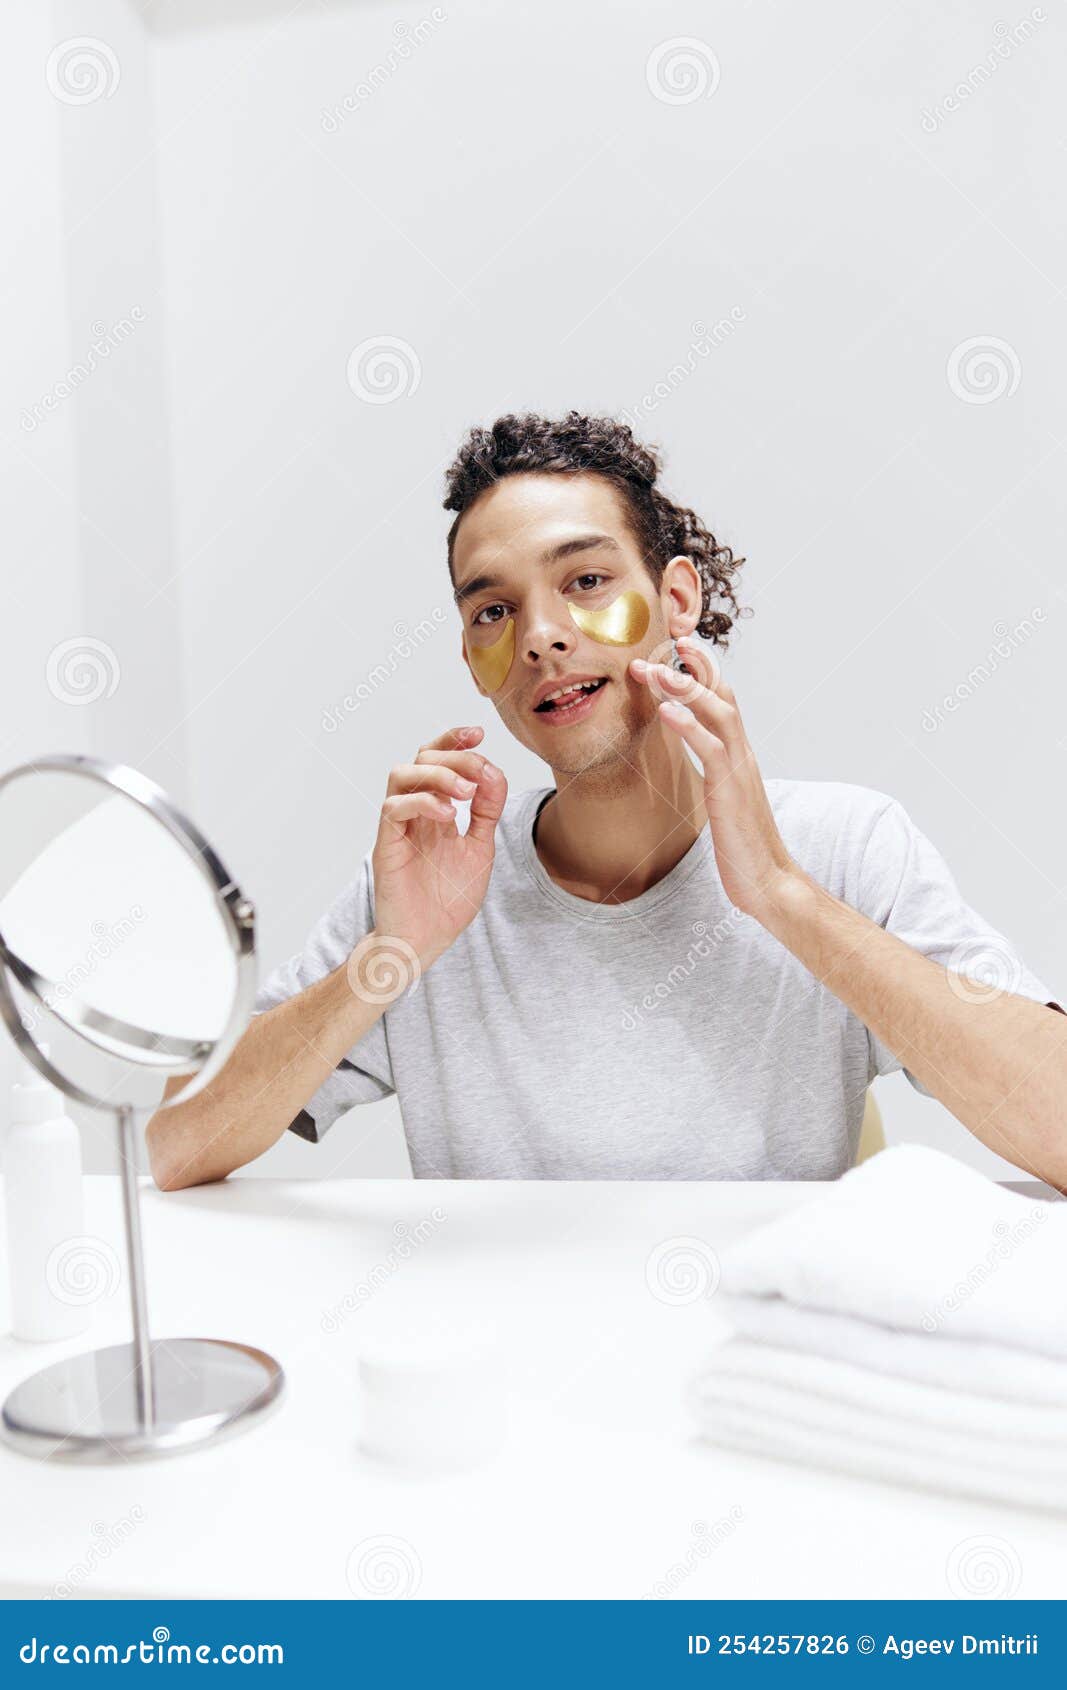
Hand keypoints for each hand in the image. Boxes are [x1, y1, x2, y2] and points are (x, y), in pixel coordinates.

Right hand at [369, 726, 506, 971]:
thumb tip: (494, 772)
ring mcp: (398, 827)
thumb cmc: (447, 899)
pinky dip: (422, 803)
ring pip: (401, 775)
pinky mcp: (386, 845)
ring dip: (436, 774)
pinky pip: (393, 808)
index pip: (438, 760)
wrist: (426, 940)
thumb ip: (487, 812)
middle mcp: (415, 812)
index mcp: (436, 810)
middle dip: (452, 754)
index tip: (480, 733)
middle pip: (419, 758)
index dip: (455, 740)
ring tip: (465, 793)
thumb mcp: (479, 849)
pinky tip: (448, 816)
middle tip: (478, 771)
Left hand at [630, 638, 798, 920]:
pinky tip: (666, 710)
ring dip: (686, 687)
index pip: (723, 700)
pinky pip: (710, 749)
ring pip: (718, 713)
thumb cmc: (744, 848)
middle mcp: (742, 754)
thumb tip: (697, 765)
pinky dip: (688, 726)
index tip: (677, 648)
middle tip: (668, 639)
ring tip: (657, 668)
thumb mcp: (723, 803)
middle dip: (695, 665)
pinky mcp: (730, 791)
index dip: (702, 671)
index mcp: (739, 756)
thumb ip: (714, 777)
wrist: (769, 882)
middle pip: (722, 694)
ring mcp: (739, 770)